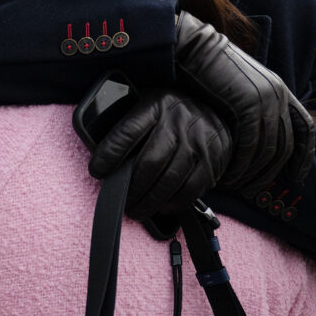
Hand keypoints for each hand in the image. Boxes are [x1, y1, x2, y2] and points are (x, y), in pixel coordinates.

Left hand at [86, 91, 233, 218]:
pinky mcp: (212, 162)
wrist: (218, 114)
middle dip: (131, 187)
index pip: (127, 132)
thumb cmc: (171, 116)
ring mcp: (197, 143)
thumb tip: (104, 160)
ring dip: (148, 201)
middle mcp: (178, 122)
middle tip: (121, 200)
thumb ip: (130, 126)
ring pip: (168, 180)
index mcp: (156, 105)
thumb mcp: (149, 107)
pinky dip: (172, 203)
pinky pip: (189, 190)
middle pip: (149, 162)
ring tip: (135, 209)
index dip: (109, 154)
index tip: (97, 171)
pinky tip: (160, 207)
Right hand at [173, 11, 314, 193]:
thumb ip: (250, 109)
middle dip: (271, 172)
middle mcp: (279, 95)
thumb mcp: (238, 89)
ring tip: (236, 186)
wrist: (192, 49)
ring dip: (252, 173)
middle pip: (285, 146)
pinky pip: (250, 145)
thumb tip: (251, 137)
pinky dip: (240, 165)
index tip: (296, 177)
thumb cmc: (207, 71)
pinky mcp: (248, 104)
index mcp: (281, 90)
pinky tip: (228, 175)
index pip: (305, 128)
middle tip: (254, 191)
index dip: (304, 156)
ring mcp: (266, 99)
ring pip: (268, 150)